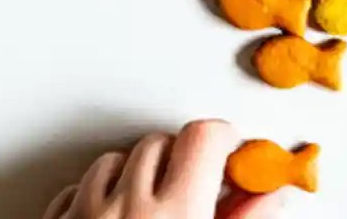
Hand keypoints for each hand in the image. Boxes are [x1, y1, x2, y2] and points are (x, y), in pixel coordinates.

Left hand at [43, 120, 283, 218]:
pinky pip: (72, 192)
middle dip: (180, 158)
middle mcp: (126, 208)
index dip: (222, 138)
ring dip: (134, 174)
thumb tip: (274, 192)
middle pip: (159, 143)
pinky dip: (94, 197)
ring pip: (112, 162)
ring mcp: (84, 217)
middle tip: (193, 187)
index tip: (229, 151)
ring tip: (151, 205)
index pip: (203, 137)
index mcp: (176, 213)